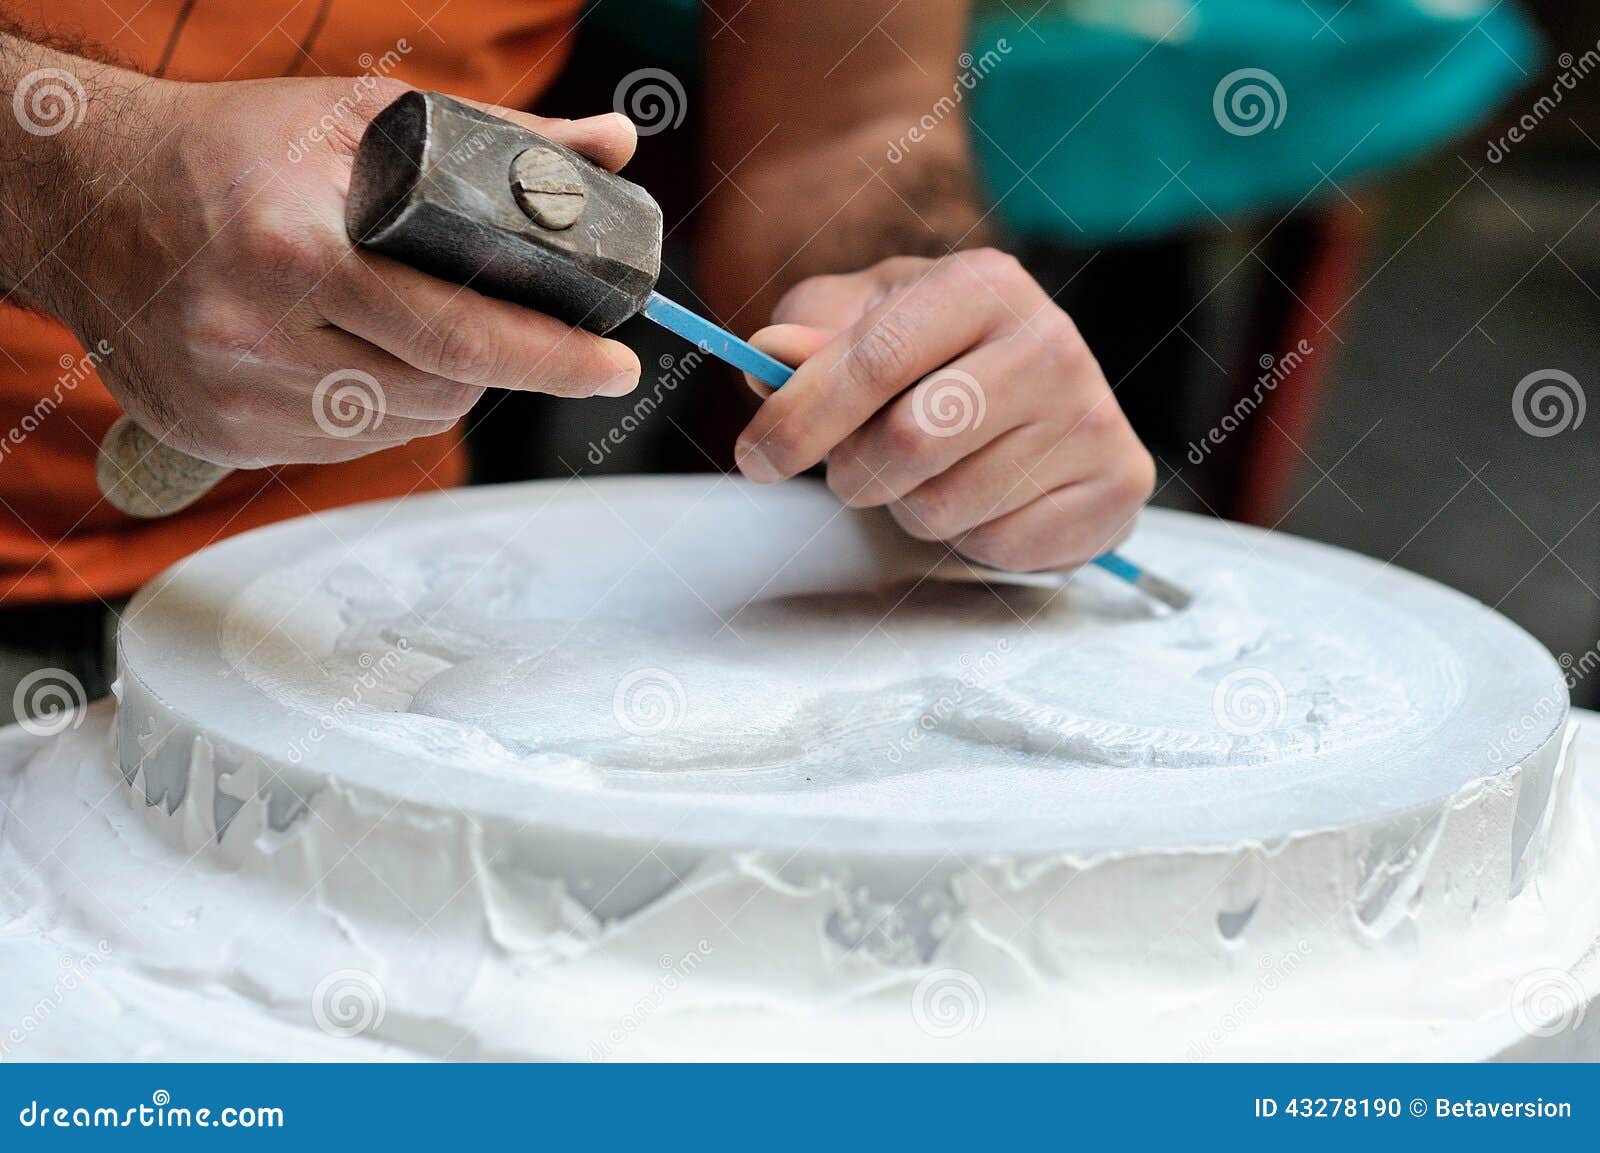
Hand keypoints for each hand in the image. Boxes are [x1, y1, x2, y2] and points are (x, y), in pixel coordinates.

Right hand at [44, 71, 641, 465]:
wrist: (86, 196)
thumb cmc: (231, 149)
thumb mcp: (362, 119)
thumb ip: (496, 139)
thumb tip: (609, 148)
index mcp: (293, 248)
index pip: (457, 328)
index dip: (550, 356)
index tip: (614, 364)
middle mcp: (252, 334)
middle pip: (439, 389)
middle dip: (500, 365)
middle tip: (525, 332)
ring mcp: (228, 397)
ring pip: (398, 425)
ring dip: (441, 388)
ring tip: (427, 330)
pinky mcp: (214, 435)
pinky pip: (343, 444)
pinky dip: (378, 409)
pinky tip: (363, 358)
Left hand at [733, 250, 1154, 570]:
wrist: (1032, 400)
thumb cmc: (928, 357)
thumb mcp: (858, 321)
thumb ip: (807, 335)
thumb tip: (771, 355)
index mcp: (985, 284)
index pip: (874, 359)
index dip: (799, 418)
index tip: (755, 458)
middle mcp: (1051, 342)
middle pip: (910, 443)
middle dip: (854, 473)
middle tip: (852, 472)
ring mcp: (1093, 417)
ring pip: (946, 508)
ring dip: (909, 509)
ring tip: (931, 476)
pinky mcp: (1116, 488)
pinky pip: (997, 547)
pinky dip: (967, 540)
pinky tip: (985, 498)